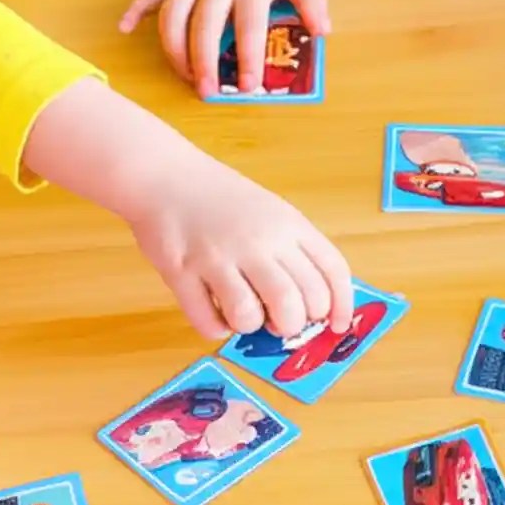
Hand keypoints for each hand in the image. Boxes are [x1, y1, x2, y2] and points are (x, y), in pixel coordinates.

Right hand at [118, 0, 329, 98]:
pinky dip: (133, 11)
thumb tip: (322, 31)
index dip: (249, 59)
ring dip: (174, 50)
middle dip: (203, 63)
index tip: (249, 86)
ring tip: (184, 76)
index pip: (248, 28)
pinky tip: (125, 28)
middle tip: (209, 92)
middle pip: (204, 29)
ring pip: (173, 18)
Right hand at [126, 153, 353, 340]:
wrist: (164, 174)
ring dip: (253, 327)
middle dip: (295, 325)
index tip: (336, 325)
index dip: (340, 306)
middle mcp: (259, 240)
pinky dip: (217, 329)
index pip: (332, 272)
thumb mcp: (273, 213)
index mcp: (288, 225)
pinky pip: (208, 322)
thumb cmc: (222, 199)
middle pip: (298, 303)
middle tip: (281, 323)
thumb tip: (318, 305)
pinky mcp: (182, 271)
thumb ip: (295, 252)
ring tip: (245, 316)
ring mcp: (219, 256)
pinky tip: (216, 315)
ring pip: (253, 317)